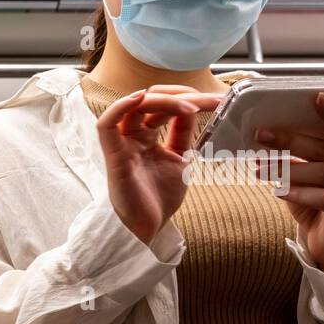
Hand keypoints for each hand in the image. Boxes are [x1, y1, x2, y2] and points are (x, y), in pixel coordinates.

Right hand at [97, 85, 223, 243]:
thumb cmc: (159, 198)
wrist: (148, 227)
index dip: (190, 100)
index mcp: (148, 137)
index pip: (166, 107)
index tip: (216, 102)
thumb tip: (194, 108)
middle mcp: (133, 136)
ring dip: (164, 100)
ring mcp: (122, 143)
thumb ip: (183, 134)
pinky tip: (141, 98)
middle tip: (210, 101)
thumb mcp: (181, 158)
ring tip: (191, 105)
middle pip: (152, 102)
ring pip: (134, 106)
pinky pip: (107, 124)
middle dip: (183, 96)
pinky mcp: (113, 154)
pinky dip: (121, 107)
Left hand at [256, 93, 323, 271]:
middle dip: (292, 141)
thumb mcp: (306, 179)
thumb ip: (294, 161)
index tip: (316, 96)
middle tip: (262, 136)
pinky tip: (278, 191)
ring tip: (262, 169)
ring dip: (290, 168)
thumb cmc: (319, 205)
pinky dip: (300, 192)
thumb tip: (263, 142)